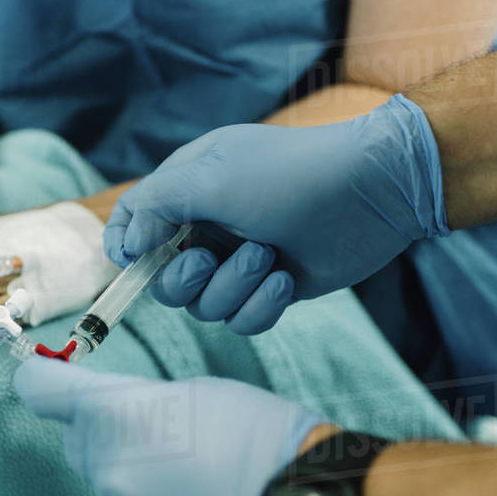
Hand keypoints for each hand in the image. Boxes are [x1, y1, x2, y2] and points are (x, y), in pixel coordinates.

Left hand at [14, 358, 331, 495]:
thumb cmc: (262, 437)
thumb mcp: (198, 393)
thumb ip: (140, 403)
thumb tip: (114, 417)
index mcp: (115, 413)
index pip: (41, 390)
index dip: (43, 383)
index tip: (44, 384)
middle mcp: (106, 469)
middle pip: (82, 447)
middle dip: (110, 440)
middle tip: (169, 444)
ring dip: (144, 489)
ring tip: (205, 491)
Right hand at [104, 94, 448, 333]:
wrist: (373, 192)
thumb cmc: (289, 175)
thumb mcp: (210, 177)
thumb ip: (154, 207)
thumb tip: (125, 247)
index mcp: (188, 190)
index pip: (133, 222)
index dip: (123, 246)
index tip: (132, 262)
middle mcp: (208, 226)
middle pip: (162, 280)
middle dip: (185, 278)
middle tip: (209, 258)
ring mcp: (239, 260)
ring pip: (203, 306)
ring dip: (232, 288)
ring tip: (268, 258)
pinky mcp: (270, 288)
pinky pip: (242, 320)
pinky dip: (259, 306)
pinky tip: (286, 280)